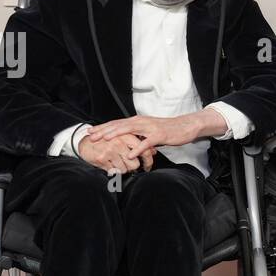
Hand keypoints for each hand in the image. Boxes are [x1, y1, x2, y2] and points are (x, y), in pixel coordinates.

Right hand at [77, 132, 153, 173]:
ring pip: (125, 169)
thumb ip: (138, 143)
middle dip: (133, 167)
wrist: (85, 142)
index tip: (148, 166)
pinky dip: (114, 170)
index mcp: (125, 136)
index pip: (144, 150)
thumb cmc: (106, 141)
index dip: (148, 160)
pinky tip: (111, 165)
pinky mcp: (102, 159)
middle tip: (131, 167)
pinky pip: (115, 171)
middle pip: (135, 163)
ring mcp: (110, 151)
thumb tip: (153, 151)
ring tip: (118, 163)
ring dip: (123, 169)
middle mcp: (118, 143)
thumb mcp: (123, 138)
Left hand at [85, 110, 225, 157]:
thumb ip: (137, 134)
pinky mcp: (159, 135)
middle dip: (103, 130)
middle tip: (90, 136)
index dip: (103, 127)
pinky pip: (146, 143)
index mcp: (138, 121)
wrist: (186, 126)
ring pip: (129, 130)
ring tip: (103, 140)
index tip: (90, 131)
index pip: (117, 123)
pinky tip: (129, 154)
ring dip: (115, 135)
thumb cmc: (167, 130)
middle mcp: (141, 121)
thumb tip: (126, 141)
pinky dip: (137, 148)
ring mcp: (150, 128)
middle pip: (119, 125)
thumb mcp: (149, 131)